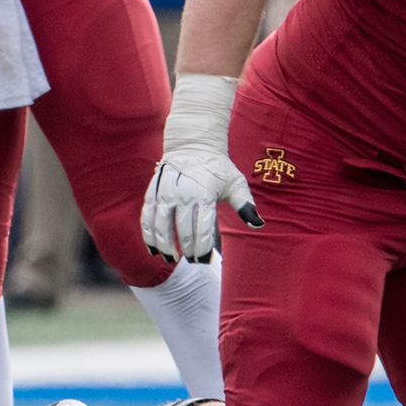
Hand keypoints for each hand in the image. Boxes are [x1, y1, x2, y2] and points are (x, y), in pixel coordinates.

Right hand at [141, 74, 263, 262]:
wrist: (193, 143)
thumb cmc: (218, 168)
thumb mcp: (236, 183)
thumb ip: (246, 205)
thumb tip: (258, 224)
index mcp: (205, 194)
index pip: (203, 229)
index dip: (203, 248)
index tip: (204, 260)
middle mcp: (184, 194)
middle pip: (183, 230)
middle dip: (187, 250)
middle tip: (193, 262)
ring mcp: (166, 193)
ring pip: (161, 225)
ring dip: (164, 246)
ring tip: (170, 259)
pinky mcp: (153, 191)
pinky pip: (147, 216)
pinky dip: (148, 234)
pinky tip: (152, 249)